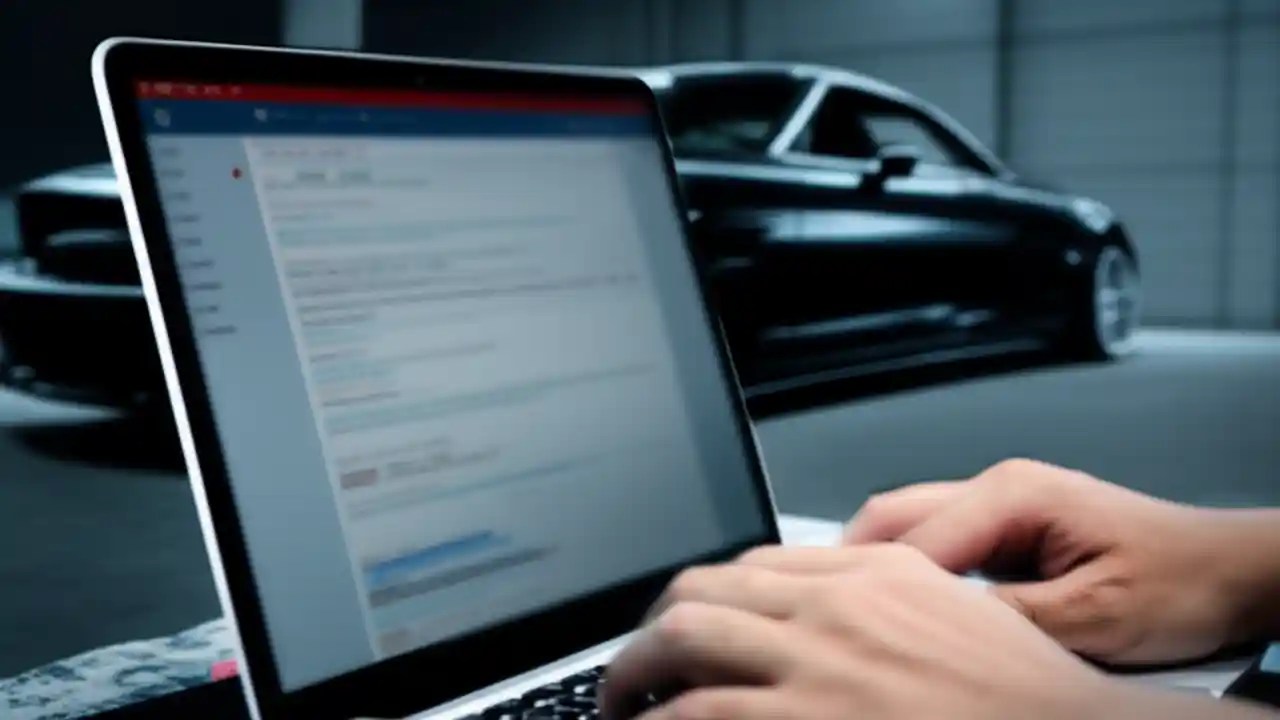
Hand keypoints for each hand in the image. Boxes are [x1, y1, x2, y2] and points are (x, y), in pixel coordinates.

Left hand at [601, 544, 1114, 719]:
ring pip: (683, 645)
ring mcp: (815, 669)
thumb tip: (808, 602)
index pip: (748, 566)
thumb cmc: (1025, 692)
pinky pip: (700, 718)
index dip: (699, 599)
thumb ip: (876, 593)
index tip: (683, 627)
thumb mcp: (947, 610)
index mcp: (868, 573)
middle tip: (634, 671)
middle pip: (700, 594)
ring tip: (621, 707)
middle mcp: (832, 609)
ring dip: (633, 677)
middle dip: (650, 633)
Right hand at [844, 458, 1279, 663]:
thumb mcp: (1091, 618)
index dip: (875, 587)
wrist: (1228, 574)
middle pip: (893, 517)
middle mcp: (1001, 488)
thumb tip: (938, 628)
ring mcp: (1003, 506)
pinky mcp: (1009, 531)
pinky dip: (916, 578)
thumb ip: (1005, 619)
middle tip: (825, 611)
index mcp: (1015, 494)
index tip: (844, 622)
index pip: (914, 540)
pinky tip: (910, 615)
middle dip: (856, 564)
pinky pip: (941, 547)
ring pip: (911, 529)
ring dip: (884, 571)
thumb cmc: (1179, 583)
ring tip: (861, 617)